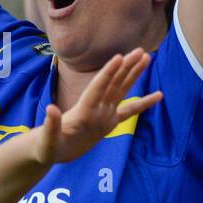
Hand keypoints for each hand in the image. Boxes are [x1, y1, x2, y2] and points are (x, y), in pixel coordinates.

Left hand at [32, 47, 161, 164]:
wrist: (47, 151)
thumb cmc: (44, 147)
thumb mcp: (47, 139)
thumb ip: (50, 125)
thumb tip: (50, 109)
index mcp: (82, 111)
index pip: (98, 88)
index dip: (108, 73)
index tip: (120, 57)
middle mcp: (95, 108)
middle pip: (113, 83)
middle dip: (126, 67)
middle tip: (141, 51)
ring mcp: (103, 114)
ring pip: (122, 90)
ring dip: (133, 75)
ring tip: (146, 59)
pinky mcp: (108, 124)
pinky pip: (129, 112)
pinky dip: (143, 104)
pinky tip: (158, 95)